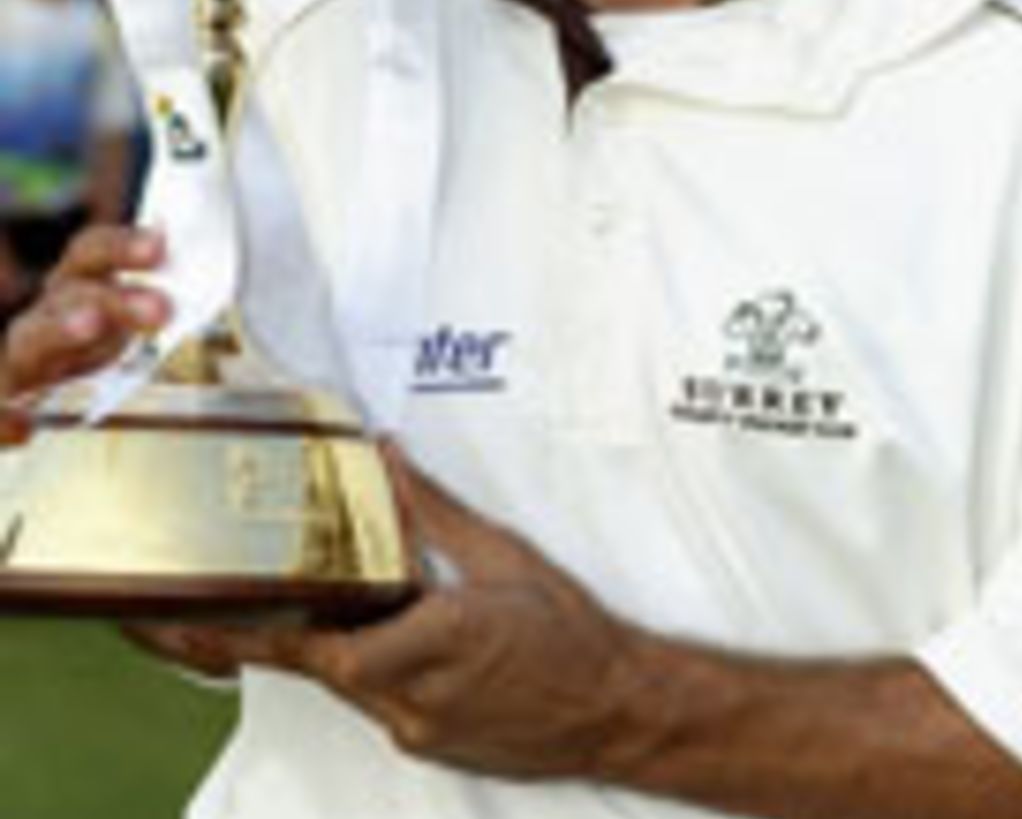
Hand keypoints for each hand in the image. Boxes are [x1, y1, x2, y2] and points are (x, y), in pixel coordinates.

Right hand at [0, 225, 170, 444]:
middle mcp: (44, 316)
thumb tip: (204, 285)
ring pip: (31, 339)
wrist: (16, 390)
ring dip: (61, 329)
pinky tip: (23, 430)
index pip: (90, 253)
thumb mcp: (116, 322)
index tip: (159, 246)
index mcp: (72, 288)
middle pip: (71, 292)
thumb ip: (152, 304)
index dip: (122, 246)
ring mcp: (19, 359)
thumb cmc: (80, 349)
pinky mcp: (3, 400)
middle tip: (158, 308)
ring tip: (89, 325)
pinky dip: (2, 421)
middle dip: (114, 296)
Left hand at [129, 450, 649, 781]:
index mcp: (438, 644)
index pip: (331, 652)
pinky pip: (379, 704)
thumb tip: (387, 461)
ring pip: (350, 686)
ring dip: (330, 647)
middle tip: (227, 609)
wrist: (616, 709)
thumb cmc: (570, 633)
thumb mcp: (502, 556)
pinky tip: (385, 635)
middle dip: (284, 635)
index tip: (218, 619)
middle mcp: (419, 701)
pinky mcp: (430, 746)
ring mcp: (422, 732)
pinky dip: (368, 667)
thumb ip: (433, 510)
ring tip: (315, 607)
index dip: (268, 638)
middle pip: (327, 669)